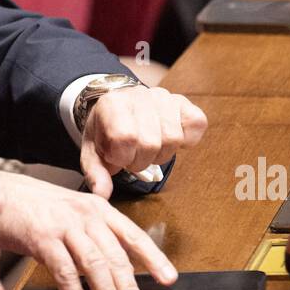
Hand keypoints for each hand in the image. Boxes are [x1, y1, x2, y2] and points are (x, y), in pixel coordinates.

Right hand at [0, 169, 177, 289]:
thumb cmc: (33, 206)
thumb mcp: (71, 213)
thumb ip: (93, 233)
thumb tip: (115, 263)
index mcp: (97, 208)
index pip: (133, 234)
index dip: (153, 258)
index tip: (168, 278)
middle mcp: (85, 214)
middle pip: (117, 257)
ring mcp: (65, 226)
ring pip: (96, 266)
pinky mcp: (43, 238)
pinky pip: (65, 273)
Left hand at [80, 85, 206, 198]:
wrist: (118, 107)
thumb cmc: (106, 132)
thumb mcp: (92, 152)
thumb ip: (96, 172)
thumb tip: (102, 194)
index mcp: (112, 104)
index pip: (126, 138)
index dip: (123, 157)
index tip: (116, 156)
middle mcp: (139, 95)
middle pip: (151, 143)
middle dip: (141, 160)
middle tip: (133, 155)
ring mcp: (163, 96)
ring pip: (174, 138)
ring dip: (161, 153)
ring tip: (148, 148)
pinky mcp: (183, 102)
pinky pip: (197, 123)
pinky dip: (187, 139)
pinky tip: (168, 139)